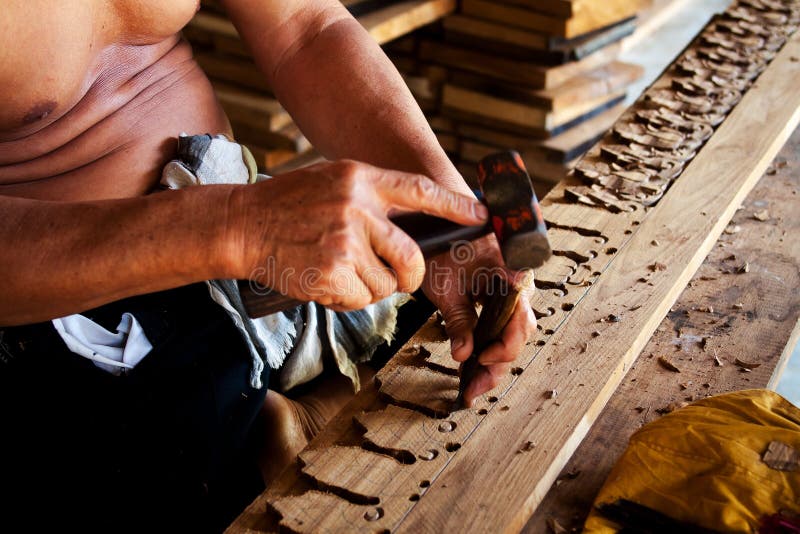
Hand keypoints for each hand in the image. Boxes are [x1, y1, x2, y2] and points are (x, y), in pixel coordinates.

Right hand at [232, 159, 488, 310]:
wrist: (241, 225)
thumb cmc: (287, 205)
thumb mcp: (332, 181)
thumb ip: (371, 197)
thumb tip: (413, 223)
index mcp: (361, 179)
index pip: (421, 190)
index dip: (455, 206)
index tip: (481, 217)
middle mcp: (357, 208)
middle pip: (412, 256)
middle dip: (411, 275)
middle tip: (399, 277)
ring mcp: (344, 242)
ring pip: (386, 283)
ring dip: (370, 287)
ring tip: (337, 269)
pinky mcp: (331, 273)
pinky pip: (361, 299)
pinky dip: (348, 298)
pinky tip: (324, 280)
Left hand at [422, 235, 536, 406]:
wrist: (441, 222)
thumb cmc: (446, 244)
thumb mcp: (446, 286)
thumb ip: (459, 320)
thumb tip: (464, 355)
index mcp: (513, 276)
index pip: (521, 323)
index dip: (505, 348)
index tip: (482, 360)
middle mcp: (519, 286)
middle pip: (519, 335)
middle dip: (498, 365)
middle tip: (473, 388)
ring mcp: (511, 294)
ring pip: (511, 335)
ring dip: (494, 362)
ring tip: (471, 386)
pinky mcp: (499, 301)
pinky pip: (500, 328)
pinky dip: (487, 348)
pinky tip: (472, 369)